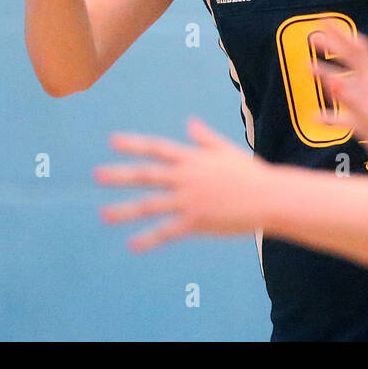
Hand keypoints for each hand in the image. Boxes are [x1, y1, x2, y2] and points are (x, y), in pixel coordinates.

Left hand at [95, 119, 270, 251]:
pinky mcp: (197, 222)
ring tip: (104, 214)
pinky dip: (149, 239)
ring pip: (150, 204)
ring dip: (125, 210)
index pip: (157, 148)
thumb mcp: (227, 152)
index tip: (112, 141)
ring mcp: (190, 200)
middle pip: (147, 175)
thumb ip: (205, 138)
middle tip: (97, 175)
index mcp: (193, 159)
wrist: (270, 197)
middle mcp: (186, 178)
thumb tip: (190, 122)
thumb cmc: (251, 174)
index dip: (134, 144)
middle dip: (120, 174)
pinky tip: (132, 245)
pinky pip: (167, 231)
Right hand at [310, 26, 367, 151]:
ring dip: (327, 75)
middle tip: (312, 37)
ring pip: (345, 86)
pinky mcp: (367, 124)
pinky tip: (315, 118)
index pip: (356, 50)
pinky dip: (329, 115)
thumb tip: (331, 80)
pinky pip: (344, 116)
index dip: (340, 34)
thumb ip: (352, 100)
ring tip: (308, 68)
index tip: (322, 20)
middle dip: (332, 47)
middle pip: (350, 61)